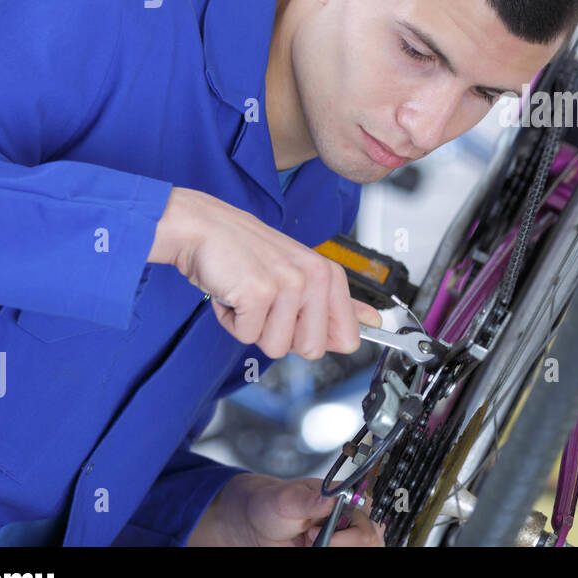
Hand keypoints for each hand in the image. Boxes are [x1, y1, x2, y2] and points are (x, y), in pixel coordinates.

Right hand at [148, 186, 380, 357]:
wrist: (202, 227)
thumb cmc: (245, 251)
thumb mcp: (299, 271)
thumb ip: (338, 301)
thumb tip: (375, 322)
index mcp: (329, 274)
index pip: (348, 337)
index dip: (316, 337)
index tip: (296, 318)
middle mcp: (315, 277)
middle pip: (311, 349)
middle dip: (282, 336)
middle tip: (266, 304)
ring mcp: (288, 284)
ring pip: (276, 347)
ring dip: (253, 327)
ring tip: (247, 295)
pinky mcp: (259, 293)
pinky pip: (246, 336)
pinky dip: (231, 321)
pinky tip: (231, 293)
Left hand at [188, 473, 384, 546]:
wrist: (257, 523)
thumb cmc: (274, 504)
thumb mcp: (287, 499)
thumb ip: (309, 500)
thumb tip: (329, 497)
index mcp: (350, 501)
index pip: (367, 529)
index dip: (344, 538)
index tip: (312, 533)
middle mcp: (353, 522)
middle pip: (367, 546)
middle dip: (335, 545)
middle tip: (308, 537)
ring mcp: (346, 539)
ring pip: (356, 552)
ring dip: (330, 549)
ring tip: (308, 541)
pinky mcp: (338, 547)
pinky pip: (345, 556)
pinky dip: (323, 548)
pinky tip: (307, 545)